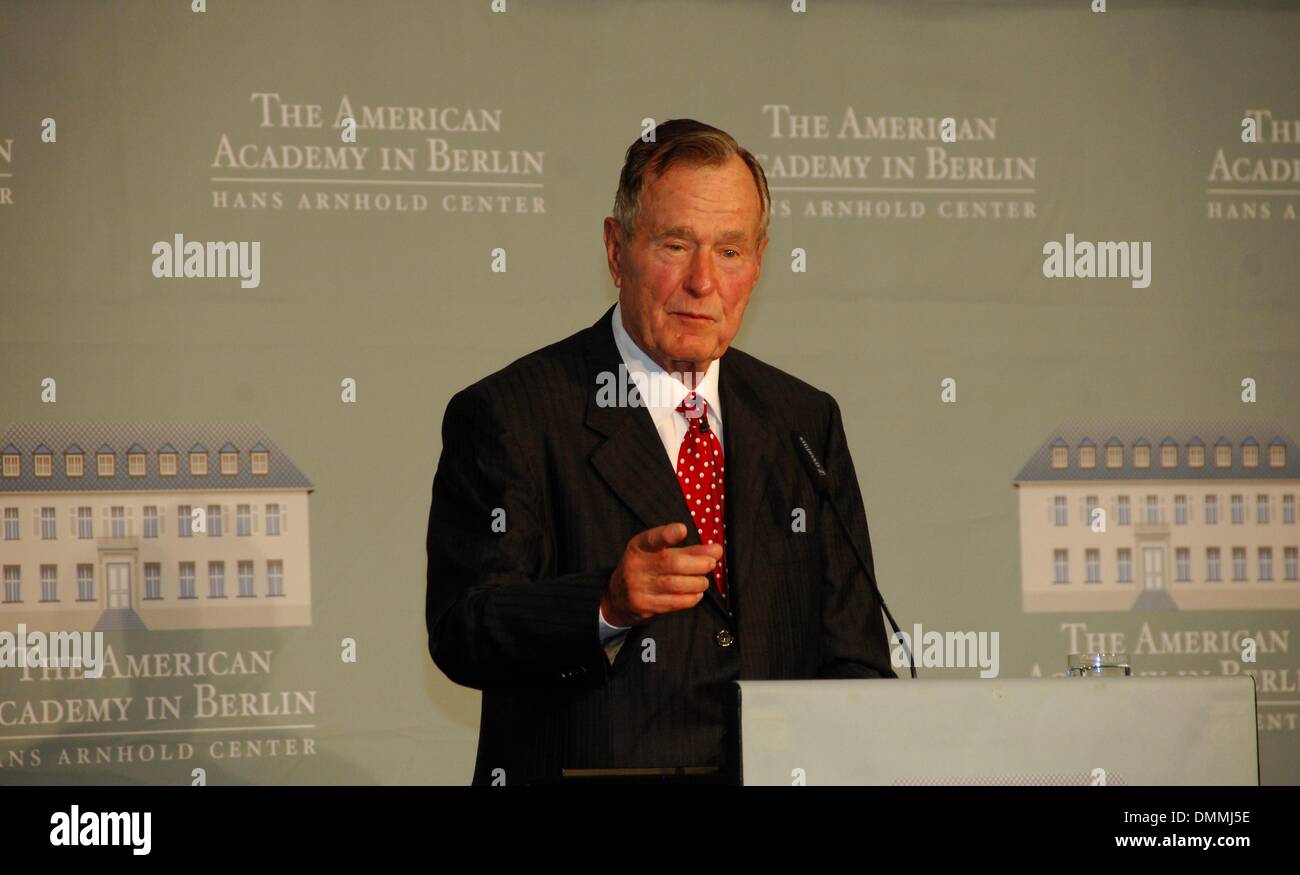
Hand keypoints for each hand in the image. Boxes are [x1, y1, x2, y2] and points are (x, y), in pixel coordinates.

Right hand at [601, 522, 722, 626]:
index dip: (667, 534)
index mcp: (639, 547)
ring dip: (697, 582)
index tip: (682, 529)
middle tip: (711, 563)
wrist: (619, 596)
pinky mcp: (645, 605)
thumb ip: (689, 551)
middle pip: (672, 563)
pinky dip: (691, 597)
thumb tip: (716, 550)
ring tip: (703, 580)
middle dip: (698, 564)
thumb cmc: (646, 568)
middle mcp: (636, 566)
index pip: (653, 538)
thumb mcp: (659, 553)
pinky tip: (696, 593)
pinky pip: (675, 602)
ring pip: (676, 585)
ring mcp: (639, 587)